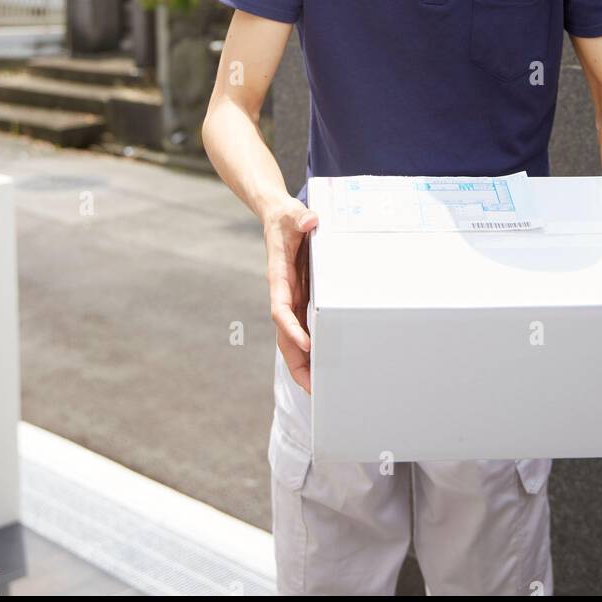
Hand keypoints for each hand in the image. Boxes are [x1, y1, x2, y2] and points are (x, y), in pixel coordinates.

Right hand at [263, 197, 318, 394]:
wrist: (277, 216)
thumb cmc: (285, 217)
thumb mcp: (292, 213)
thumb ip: (300, 216)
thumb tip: (309, 221)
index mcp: (279, 276)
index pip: (281, 308)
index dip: (292, 329)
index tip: (307, 345)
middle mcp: (283, 292)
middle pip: (285, 334)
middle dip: (296, 362)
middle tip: (313, 388)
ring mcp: (291, 297)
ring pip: (292, 337)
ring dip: (304, 362)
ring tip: (320, 388)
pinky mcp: (300, 297)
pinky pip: (303, 327)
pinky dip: (311, 347)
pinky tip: (323, 363)